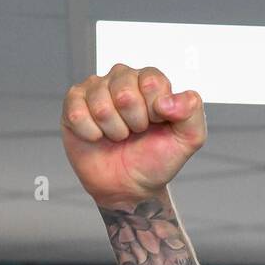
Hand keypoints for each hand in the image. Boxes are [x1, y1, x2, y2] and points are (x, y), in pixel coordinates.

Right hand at [61, 63, 205, 205]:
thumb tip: (169, 100)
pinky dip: (92, 133)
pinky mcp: (73, 102)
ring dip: (114, 130)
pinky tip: (98, 137)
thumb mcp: (188, 140)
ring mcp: (96, 88)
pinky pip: (78, 114)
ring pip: (101, 105)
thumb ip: (192, 113)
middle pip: (125, 93)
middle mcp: (122, 78)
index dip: (156, 110)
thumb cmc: (157, 158)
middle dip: (135, 123)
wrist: (130, 185)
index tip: (158, 124)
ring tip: (119, 136)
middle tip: (136, 132)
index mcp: (151, 82)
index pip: (152, 82)